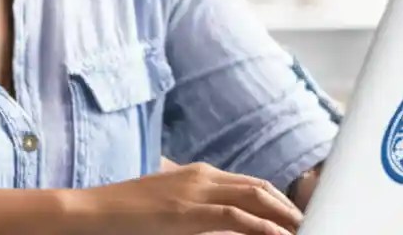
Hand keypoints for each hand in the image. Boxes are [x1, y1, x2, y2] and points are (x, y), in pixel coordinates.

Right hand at [68, 162, 303, 234]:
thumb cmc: (125, 212)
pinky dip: (261, 226)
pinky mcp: (186, 212)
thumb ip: (196, 208)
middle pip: (261, 188)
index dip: (279, 201)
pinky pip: (234, 217)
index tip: (297, 218)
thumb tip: (217, 220)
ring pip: (254, 197)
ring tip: (303, 229)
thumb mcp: (167, 204)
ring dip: (283, 216)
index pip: (252, 184)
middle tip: (311, 225)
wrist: (91, 212)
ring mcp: (195, 191)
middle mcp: (203, 176)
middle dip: (289, 208)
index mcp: (200, 173)